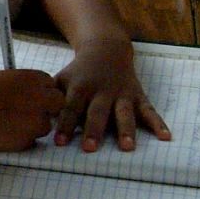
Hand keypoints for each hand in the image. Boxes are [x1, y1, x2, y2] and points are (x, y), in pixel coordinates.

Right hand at [0, 69, 65, 152]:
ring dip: (33, 126)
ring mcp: (36, 120)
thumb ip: (25, 86)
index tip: (29, 98)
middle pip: (58, 104)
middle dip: (47, 109)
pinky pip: (31, 140)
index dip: (41, 93)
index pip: (51, 85)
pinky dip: (21, 139)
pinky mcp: (28, 140)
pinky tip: (3, 132)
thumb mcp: (5, 80)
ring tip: (8, 123)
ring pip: (45, 125)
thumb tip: (35, 94)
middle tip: (27, 113)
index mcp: (33, 79)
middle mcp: (41, 98)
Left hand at [52, 37, 170, 152]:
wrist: (105, 49)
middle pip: (98, 112)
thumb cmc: (79, 72)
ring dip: (126, 130)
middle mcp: (102, 91)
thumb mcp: (62, 78)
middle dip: (94, 130)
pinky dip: (158, 123)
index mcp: (81, 87)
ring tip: (127, 147)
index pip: (72, 108)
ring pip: (124, 113)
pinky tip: (165, 137)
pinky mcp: (137, 96)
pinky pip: (149, 111)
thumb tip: (34, 116)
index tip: (60, 143)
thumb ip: (50, 97)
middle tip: (90, 148)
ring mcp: (122, 94)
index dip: (66, 125)